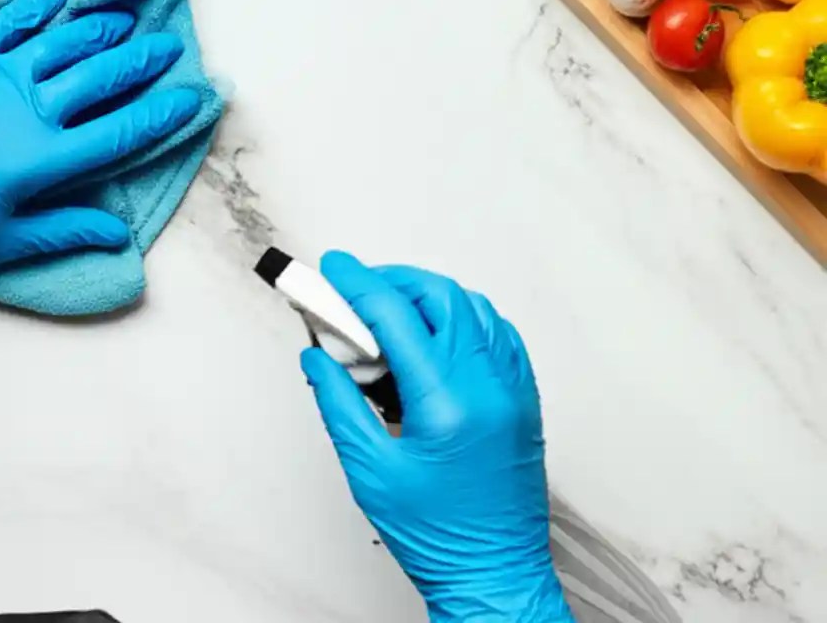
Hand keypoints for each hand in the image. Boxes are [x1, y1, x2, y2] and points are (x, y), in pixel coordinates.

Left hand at [0, 0, 200, 272]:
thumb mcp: (1, 241)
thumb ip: (64, 230)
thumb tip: (118, 236)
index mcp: (42, 159)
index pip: (120, 131)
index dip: (163, 115)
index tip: (194, 99)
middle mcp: (28, 110)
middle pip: (100, 76)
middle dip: (141, 61)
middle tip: (168, 49)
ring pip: (62, 41)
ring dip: (98, 29)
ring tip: (125, 21)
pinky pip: (9, 22)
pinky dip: (37, 7)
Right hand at [300, 252, 572, 622]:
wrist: (492, 572)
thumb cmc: (437, 535)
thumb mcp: (369, 469)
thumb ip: (339, 404)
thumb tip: (318, 358)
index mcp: (447, 402)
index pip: (396, 315)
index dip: (357, 284)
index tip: (333, 269)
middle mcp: (488, 386)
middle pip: (440, 297)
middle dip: (392, 282)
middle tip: (353, 293)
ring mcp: (513, 389)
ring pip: (472, 308)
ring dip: (427, 297)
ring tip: (387, 315)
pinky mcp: (524, 399)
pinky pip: (497, 334)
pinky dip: (462, 319)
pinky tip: (433, 335)